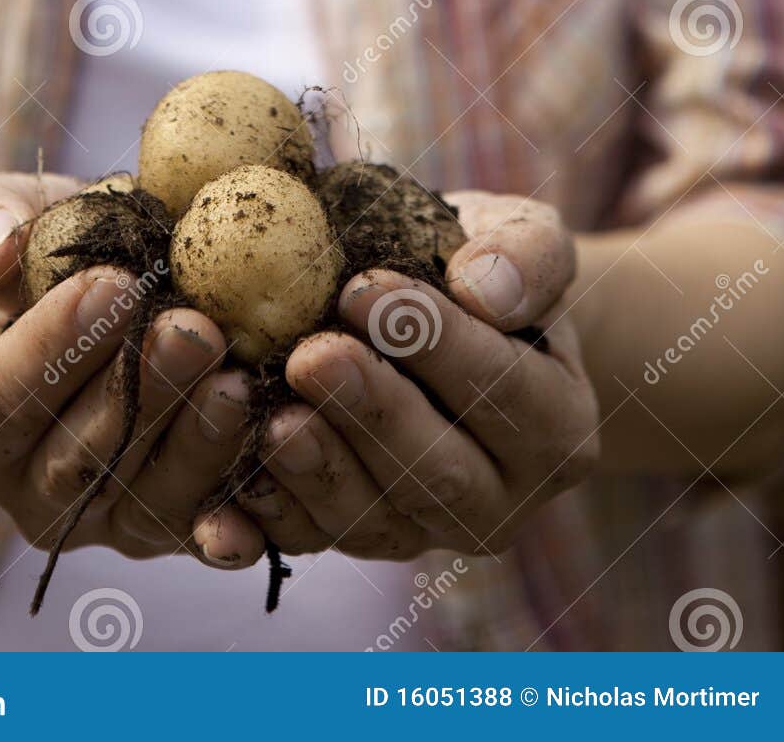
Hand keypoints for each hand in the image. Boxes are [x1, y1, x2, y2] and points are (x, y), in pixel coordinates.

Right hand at [0, 171, 268, 567]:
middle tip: (193, 326)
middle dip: (142, 390)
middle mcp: (28, 492)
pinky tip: (275, 453)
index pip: (3, 394)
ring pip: (150, 498)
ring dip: (198, 439)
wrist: (91, 299)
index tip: (112, 283)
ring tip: (237, 374)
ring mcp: (103, 521)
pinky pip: (208, 524)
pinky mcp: (170, 530)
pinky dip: (241, 498)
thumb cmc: (37, 255)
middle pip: (83, 455)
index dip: (55, 345)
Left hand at [244, 191, 599, 559]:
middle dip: (370, 412)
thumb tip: (483, 289)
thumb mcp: (528, 239)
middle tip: (310, 355)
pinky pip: (311, 543)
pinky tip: (226, 497)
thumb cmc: (489, 269)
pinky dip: (266, 523)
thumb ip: (526, 257)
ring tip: (269, 415)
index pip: (499, 389)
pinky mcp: (359, 538)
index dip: (434, 343)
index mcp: (557, 427)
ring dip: (318, 469)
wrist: (454, 317)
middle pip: (438, 472)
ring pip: (373, 518)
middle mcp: (501, 499)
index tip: (365, 289)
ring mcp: (426, 530)